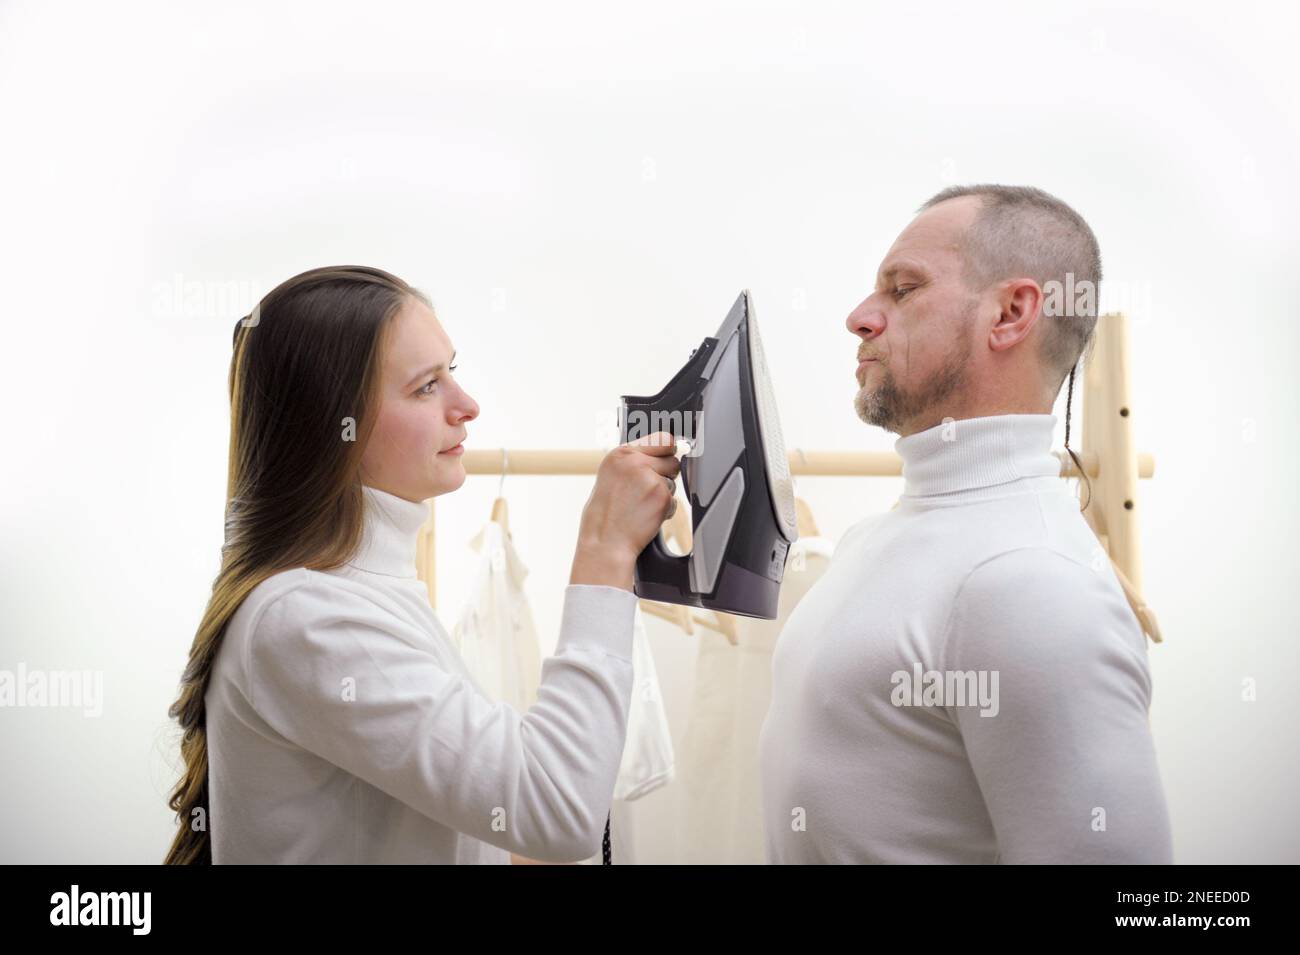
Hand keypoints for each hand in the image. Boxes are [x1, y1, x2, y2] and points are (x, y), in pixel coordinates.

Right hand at [569, 431, 680, 589]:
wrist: (605, 542)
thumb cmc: (604, 515)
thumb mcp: (611, 476)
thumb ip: (634, 462)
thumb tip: (663, 453)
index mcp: (621, 454)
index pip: (663, 439)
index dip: (666, 452)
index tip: (665, 459)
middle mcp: (635, 462)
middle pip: (673, 459)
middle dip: (666, 474)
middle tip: (647, 489)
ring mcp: (650, 479)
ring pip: (673, 481)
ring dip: (663, 494)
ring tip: (641, 505)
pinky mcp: (662, 497)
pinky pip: (674, 501)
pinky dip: (665, 510)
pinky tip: (646, 515)